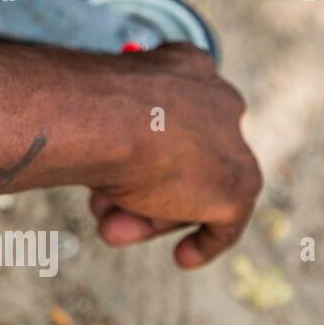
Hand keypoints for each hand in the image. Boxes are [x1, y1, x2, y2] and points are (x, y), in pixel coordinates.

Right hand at [89, 44, 261, 268]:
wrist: (103, 118)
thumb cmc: (86, 107)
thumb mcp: (98, 108)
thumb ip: (116, 126)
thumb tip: (106, 155)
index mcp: (187, 67)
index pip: (172, 114)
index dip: (139, 148)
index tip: (112, 171)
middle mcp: (218, 100)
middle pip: (182, 157)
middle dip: (138, 188)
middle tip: (99, 209)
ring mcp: (231, 145)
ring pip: (192, 189)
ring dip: (148, 214)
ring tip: (109, 230)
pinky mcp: (237, 187)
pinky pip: (226, 222)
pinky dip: (205, 241)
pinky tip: (185, 258)